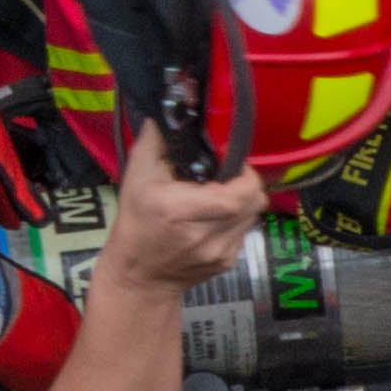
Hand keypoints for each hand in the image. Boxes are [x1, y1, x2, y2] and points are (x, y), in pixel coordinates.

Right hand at [91, 125, 267, 301]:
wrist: (140, 277)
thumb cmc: (136, 224)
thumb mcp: (135, 179)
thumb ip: (154, 142)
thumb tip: (166, 113)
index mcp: (181, 211)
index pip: (240, 193)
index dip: (245, 174)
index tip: (231, 163)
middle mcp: (206, 235)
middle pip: (254, 202)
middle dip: (246, 184)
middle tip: (227, 176)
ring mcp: (220, 252)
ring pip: (254, 215)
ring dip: (243, 201)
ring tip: (218, 196)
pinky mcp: (228, 262)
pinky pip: (246, 231)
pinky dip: (237, 219)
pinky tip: (214, 217)